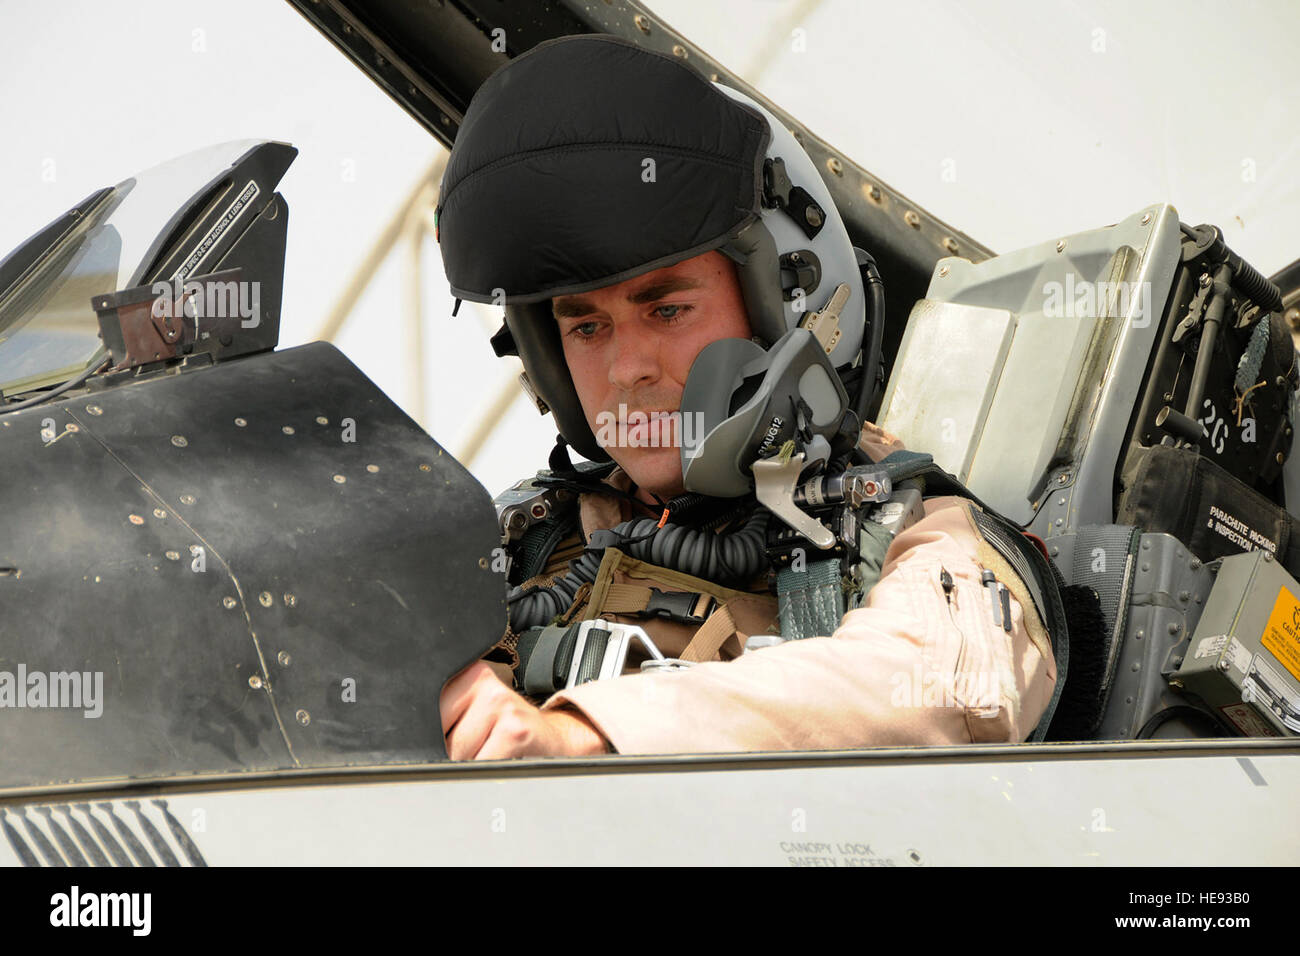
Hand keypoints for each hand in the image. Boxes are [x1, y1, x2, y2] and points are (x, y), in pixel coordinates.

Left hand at [440, 661, 610, 758]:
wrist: (555, 737)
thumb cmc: (508, 730)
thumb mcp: (475, 712)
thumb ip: (446, 717)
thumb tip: (417, 743)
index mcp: (468, 673)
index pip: (428, 711)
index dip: (434, 736)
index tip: (454, 737)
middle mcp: (484, 681)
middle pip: (440, 734)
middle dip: (451, 752)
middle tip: (478, 746)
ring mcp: (501, 703)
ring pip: (458, 752)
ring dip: (470, 764)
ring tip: (490, 750)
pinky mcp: (515, 730)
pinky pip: (481, 765)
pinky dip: (487, 773)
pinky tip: (502, 757)